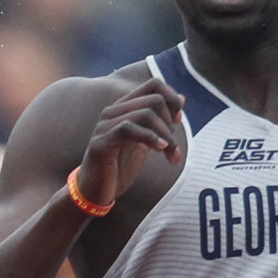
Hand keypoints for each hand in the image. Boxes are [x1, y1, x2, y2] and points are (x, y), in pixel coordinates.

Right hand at [70, 75, 186, 208]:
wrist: (95, 192)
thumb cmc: (119, 168)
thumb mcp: (146, 142)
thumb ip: (160, 121)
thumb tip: (181, 98)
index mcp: (123, 108)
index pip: (154, 85)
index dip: (171, 100)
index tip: (177, 122)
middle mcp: (112, 111)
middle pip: (154, 100)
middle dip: (170, 123)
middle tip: (173, 147)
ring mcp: (104, 125)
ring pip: (145, 114)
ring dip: (165, 135)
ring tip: (170, 153)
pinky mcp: (100, 142)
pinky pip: (129, 129)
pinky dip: (150, 138)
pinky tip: (160, 149)